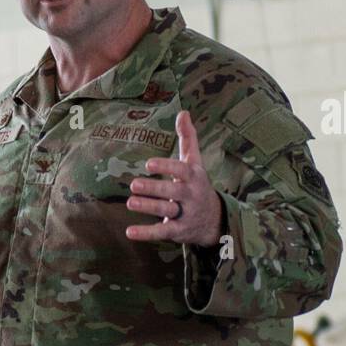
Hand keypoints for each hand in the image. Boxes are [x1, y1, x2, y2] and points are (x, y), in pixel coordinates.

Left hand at [125, 110, 223, 247]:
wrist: (215, 219)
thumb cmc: (197, 184)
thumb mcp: (195, 162)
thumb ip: (188, 138)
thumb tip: (183, 111)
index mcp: (194, 176)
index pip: (181, 170)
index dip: (166, 167)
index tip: (149, 164)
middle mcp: (191, 195)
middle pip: (173, 192)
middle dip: (155, 189)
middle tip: (134, 185)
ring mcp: (185, 214)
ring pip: (167, 211)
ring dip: (148, 208)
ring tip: (130, 203)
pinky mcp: (178, 231)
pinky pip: (162, 232)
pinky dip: (146, 234)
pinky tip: (129, 232)